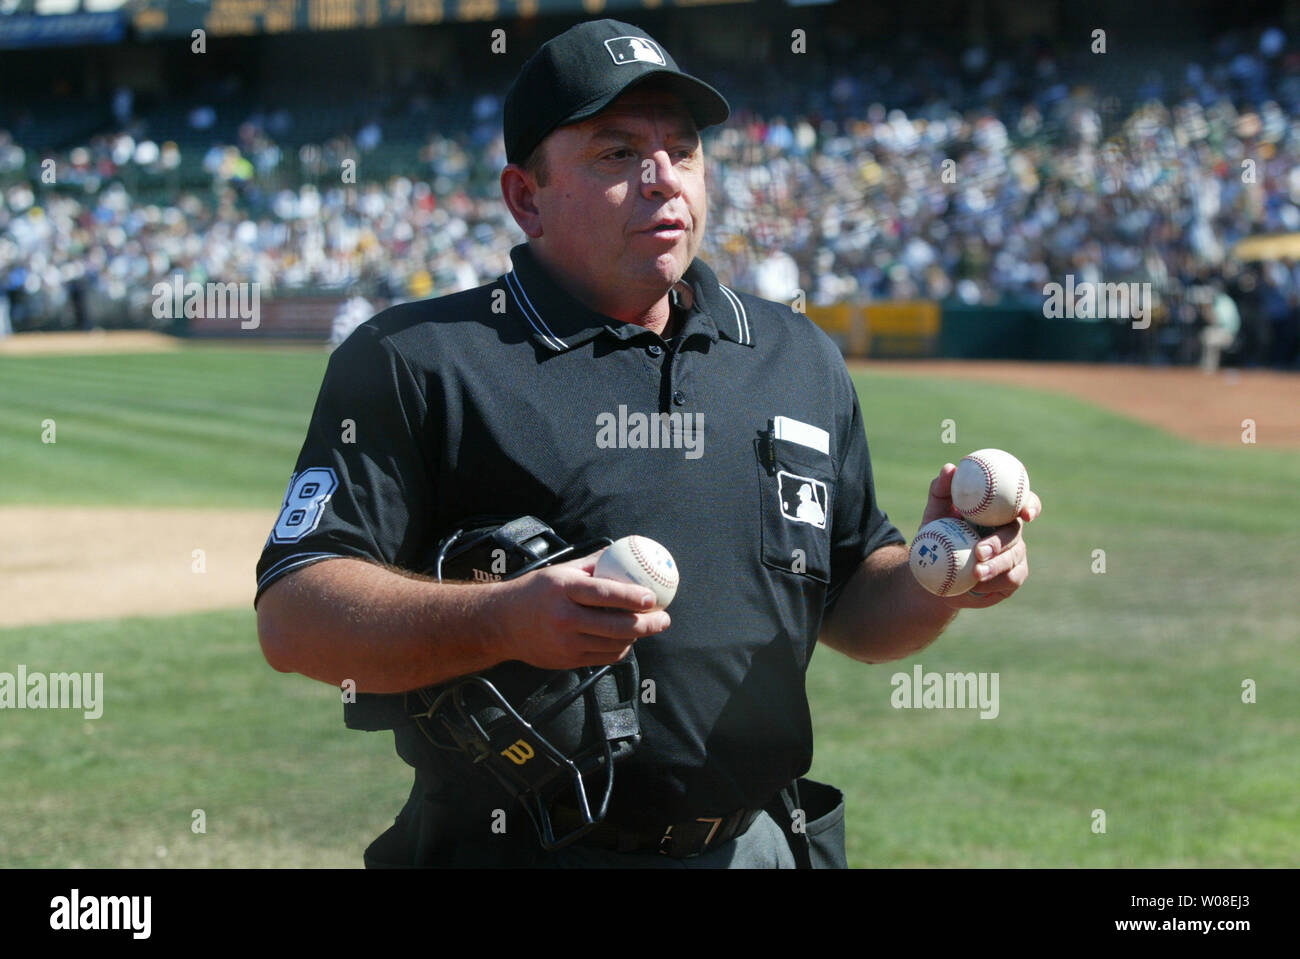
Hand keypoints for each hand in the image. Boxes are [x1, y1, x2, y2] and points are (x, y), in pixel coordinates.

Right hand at [487, 548, 670, 668]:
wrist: (501, 623)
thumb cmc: (534, 592)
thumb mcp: (560, 571)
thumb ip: (593, 564)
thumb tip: (625, 553)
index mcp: (563, 590)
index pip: (604, 595)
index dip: (632, 597)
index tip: (652, 597)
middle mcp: (564, 618)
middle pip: (615, 626)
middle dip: (647, 624)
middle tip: (663, 619)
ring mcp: (565, 643)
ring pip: (614, 645)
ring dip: (636, 637)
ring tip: (647, 626)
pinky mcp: (567, 661)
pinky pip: (604, 658)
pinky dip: (620, 649)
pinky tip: (626, 640)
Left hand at [920, 463, 1041, 609]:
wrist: (934, 573)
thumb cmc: (937, 536)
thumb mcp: (934, 512)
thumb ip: (941, 489)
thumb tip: (950, 468)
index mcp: (998, 511)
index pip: (1023, 502)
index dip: (1031, 505)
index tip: (1025, 513)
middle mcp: (1010, 530)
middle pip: (1016, 533)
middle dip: (999, 542)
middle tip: (979, 551)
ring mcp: (1014, 554)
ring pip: (1013, 558)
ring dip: (995, 566)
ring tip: (976, 574)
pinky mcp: (1012, 577)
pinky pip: (1010, 579)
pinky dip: (994, 583)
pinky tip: (977, 585)